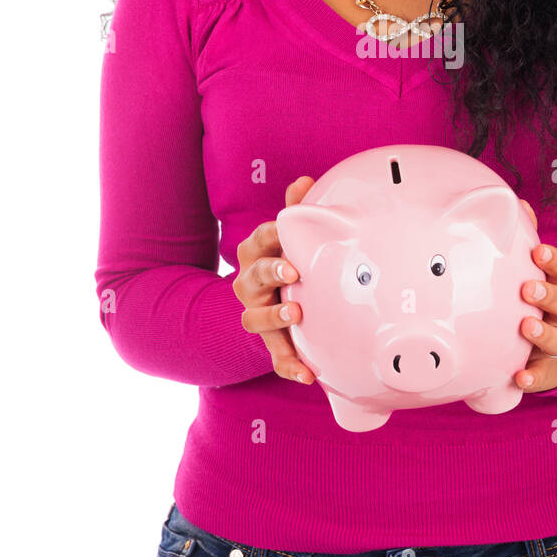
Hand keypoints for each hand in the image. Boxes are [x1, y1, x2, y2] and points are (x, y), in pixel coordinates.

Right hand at [233, 175, 316, 383]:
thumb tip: (305, 180)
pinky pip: (275, 356)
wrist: (272, 297)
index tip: (286, 234)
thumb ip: (296, 210)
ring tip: (296, 314)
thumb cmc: (285, 258)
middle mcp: (249, 283)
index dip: (272, 237)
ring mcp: (256, 313)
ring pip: (255, 319)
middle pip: (253, 278)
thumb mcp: (288, 236)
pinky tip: (308, 375)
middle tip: (293, 273)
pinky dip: (289, 366)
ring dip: (275, 318)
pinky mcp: (269, 341)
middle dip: (271, 274)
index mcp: (255, 253)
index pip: (260, 240)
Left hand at [513, 199, 556, 392]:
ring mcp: (555, 344)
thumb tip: (518, 203)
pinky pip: (544, 377)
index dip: (554, 261)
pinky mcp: (545, 372)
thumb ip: (524, 239)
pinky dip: (533, 377)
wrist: (539, 350)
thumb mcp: (530, 272)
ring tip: (526, 327)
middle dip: (550, 294)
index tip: (538, 251)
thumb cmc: (529, 301)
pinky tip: (519, 376)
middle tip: (528, 288)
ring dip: (543, 333)